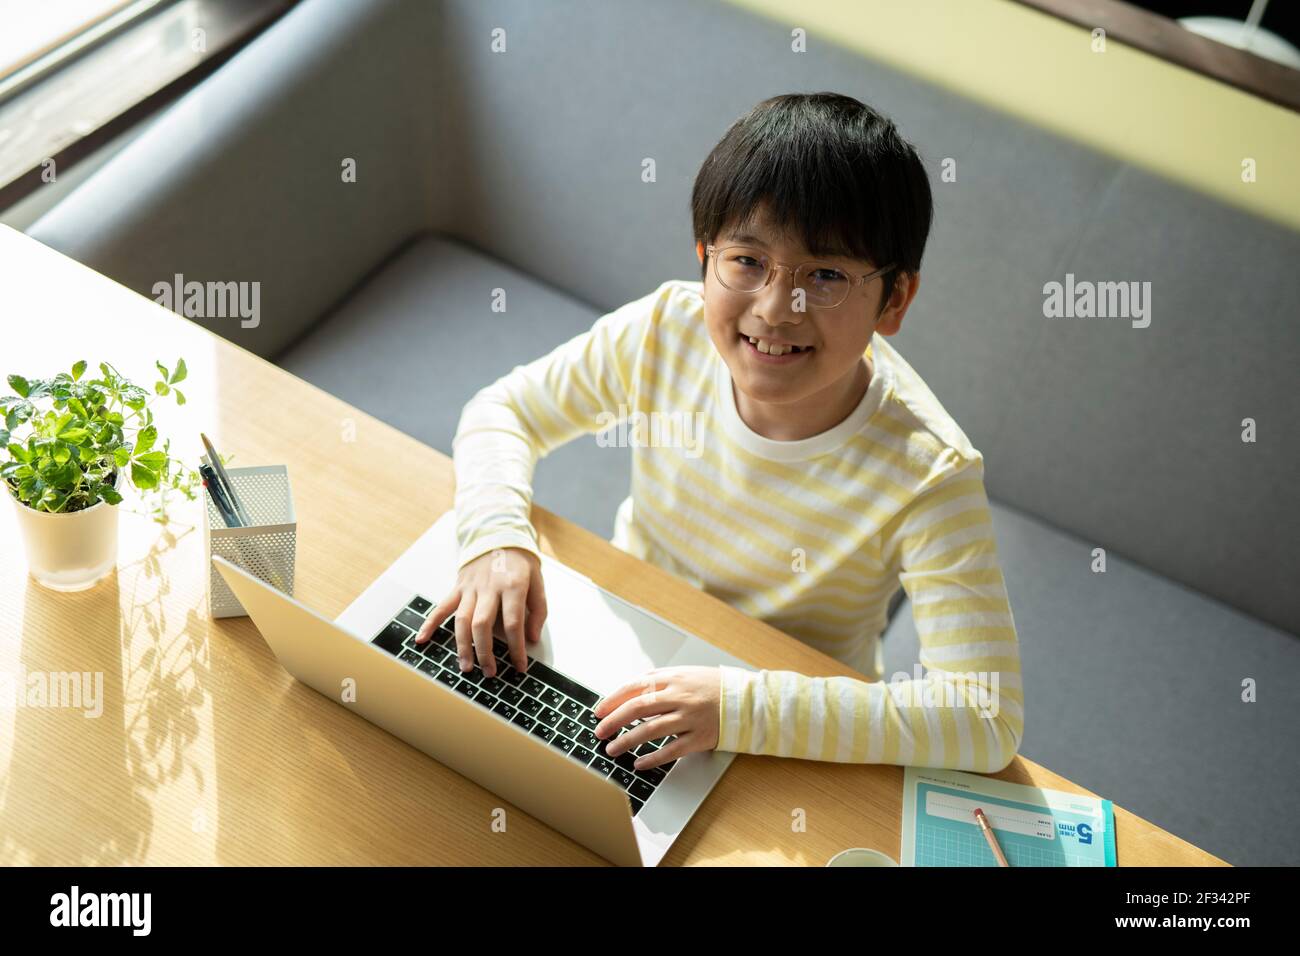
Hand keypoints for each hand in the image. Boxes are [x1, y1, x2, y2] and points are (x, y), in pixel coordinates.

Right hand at [414, 546, 546, 677]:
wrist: (498, 535)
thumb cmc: (520, 562)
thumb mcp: (538, 582)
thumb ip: (538, 610)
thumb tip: (531, 638)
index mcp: (512, 586)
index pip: (513, 623)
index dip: (516, 648)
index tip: (520, 666)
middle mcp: (488, 588)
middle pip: (482, 624)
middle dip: (485, 652)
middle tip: (490, 673)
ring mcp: (470, 588)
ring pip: (461, 620)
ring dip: (462, 646)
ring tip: (466, 667)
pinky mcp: (458, 587)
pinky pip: (442, 607)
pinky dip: (430, 623)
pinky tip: (422, 639)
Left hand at [592, 666, 720, 770]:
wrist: (745, 700)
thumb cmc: (712, 687)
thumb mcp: (685, 674)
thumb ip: (658, 681)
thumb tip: (628, 691)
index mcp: (673, 679)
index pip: (635, 687)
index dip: (613, 700)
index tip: (599, 711)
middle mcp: (680, 697)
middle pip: (638, 708)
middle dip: (614, 721)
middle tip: (599, 732)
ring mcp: (690, 718)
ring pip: (651, 730)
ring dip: (627, 741)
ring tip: (612, 749)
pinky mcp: (699, 738)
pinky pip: (671, 750)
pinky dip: (652, 758)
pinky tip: (639, 763)